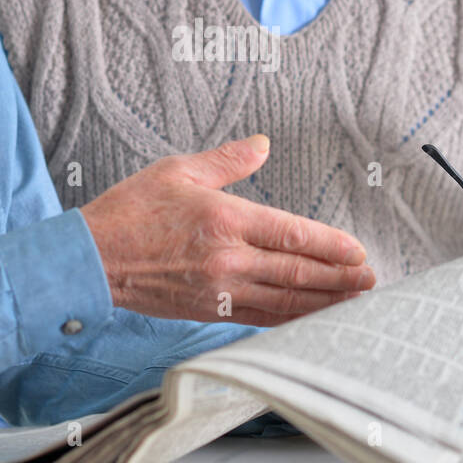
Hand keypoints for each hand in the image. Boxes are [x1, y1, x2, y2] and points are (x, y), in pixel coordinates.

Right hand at [81, 134, 375, 326]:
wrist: (90, 258)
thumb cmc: (130, 211)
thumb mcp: (179, 169)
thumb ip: (228, 159)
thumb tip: (262, 144)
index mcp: (225, 219)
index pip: (292, 236)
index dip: (331, 246)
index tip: (359, 252)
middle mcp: (227, 259)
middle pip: (297, 273)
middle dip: (340, 279)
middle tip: (372, 281)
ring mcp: (218, 290)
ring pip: (284, 301)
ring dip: (324, 302)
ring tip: (355, 302)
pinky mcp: (208, 311)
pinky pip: (260, 317)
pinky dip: (290, 319)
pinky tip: (309, 317)